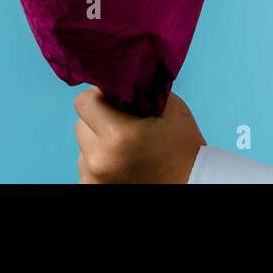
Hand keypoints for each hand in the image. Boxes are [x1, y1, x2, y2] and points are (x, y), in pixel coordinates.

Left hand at [74, 87, 205, 183]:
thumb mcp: (172, 109)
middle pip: (81, 124)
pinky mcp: (91, 189)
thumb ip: (142, 91)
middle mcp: (99, 159)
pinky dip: (101, 162)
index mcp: (118, 135)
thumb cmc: (184, 149)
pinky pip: (87, 166)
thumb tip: (118, 83)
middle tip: (125, 126)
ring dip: (99, 143)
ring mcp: (93, 178)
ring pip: (83, 147)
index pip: (85, 102)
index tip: (117, 101)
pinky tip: (122, 164)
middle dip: (99, 120)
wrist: (192, 185)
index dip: (101, 96)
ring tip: (126, 149)